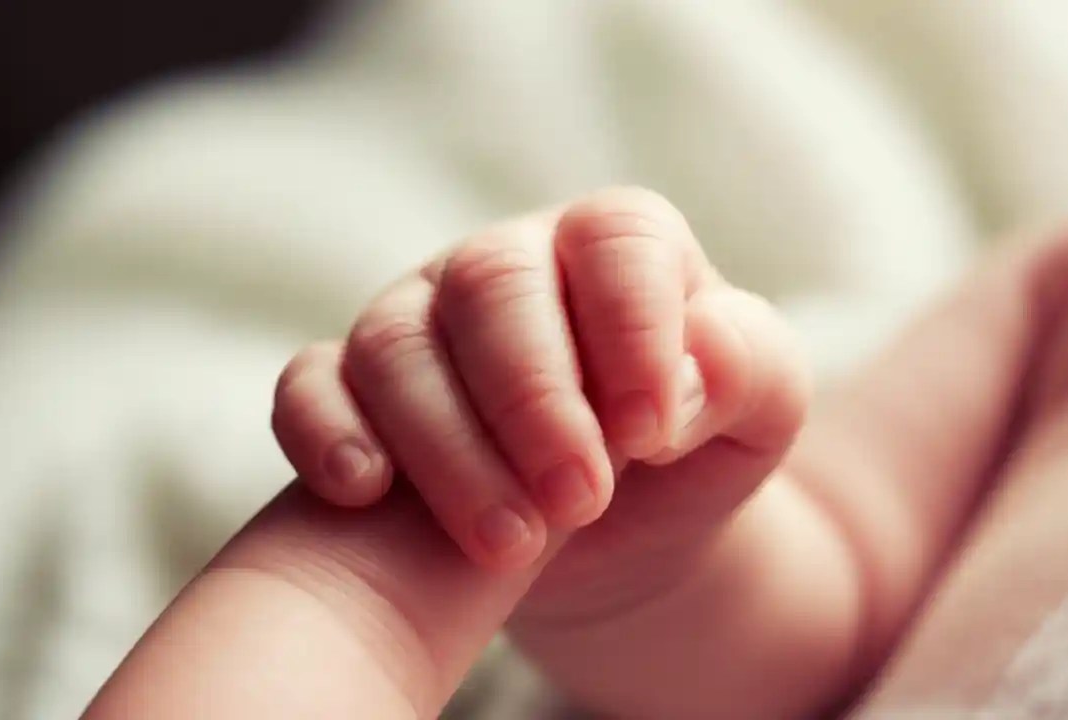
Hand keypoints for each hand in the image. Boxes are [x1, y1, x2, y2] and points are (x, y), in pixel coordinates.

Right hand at [272, 186, 809, 617]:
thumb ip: (746, 371)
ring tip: (511, 545)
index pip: (615, 241)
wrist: (617, 527)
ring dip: (450, 447)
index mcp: (613, 245)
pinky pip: (309, 385)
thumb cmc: (690, 452)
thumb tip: (689, 364)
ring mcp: (420, 318)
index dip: (632, 329)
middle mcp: (506, 265)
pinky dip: (324, 431)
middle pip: (491, 286)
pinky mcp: (352, 384)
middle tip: (578, 502)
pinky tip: (362, 489)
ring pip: (398, 345)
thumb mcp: (758, 416)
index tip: (653, 434)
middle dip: (533, 399)